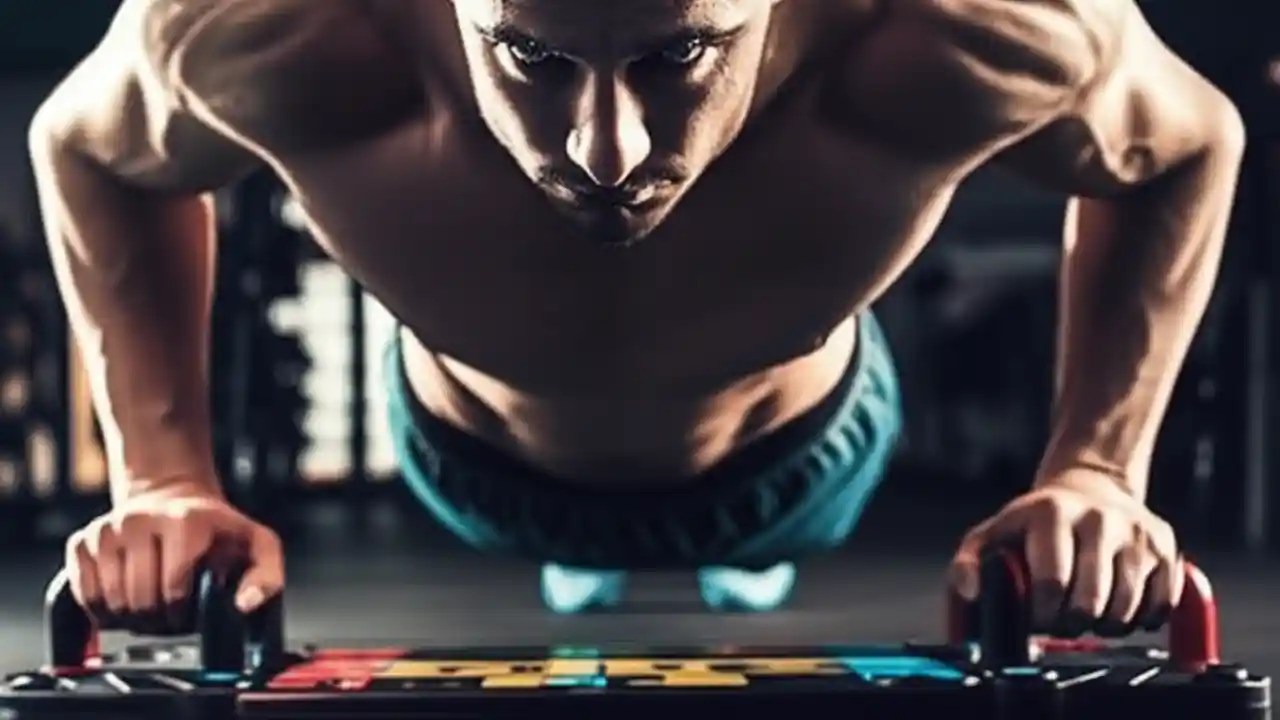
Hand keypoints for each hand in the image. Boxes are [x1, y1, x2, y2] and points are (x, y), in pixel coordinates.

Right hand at [65, 479, 283, 634]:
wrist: (173, 498)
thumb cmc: (216, 529)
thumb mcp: (257, 546)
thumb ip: (267, 577)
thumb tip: (244, 604)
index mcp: (185, 521)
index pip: (172, 587)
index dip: (180, 610)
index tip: (188, 608)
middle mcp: (141, 520)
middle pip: (140, 599)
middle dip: (155, 618)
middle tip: (167, 613)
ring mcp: (108, 529)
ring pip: (111, 600)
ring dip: (129, 616)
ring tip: (148, 605)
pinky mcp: (83, 540)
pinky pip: (84, 593)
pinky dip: (101, 608)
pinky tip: (123, 598)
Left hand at [948, 468, 1182, 636]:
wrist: (1092, 487)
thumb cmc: (1035, 522)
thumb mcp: (995, 533)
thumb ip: (969, 562)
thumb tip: (970, 593)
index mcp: (1051, 513)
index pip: (1051, 582)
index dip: (1042, 614)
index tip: (1037, 620)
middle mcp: (1098, 518)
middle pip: (1090, 601)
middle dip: (1072, 624)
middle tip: (1063, 621)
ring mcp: (1137, 532)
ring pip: (1127, 608)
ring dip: (1105, 625)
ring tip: (1088, 613)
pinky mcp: (1166, 546)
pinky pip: (1161, 605)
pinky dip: (1141, 619)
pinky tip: (1119, 606)